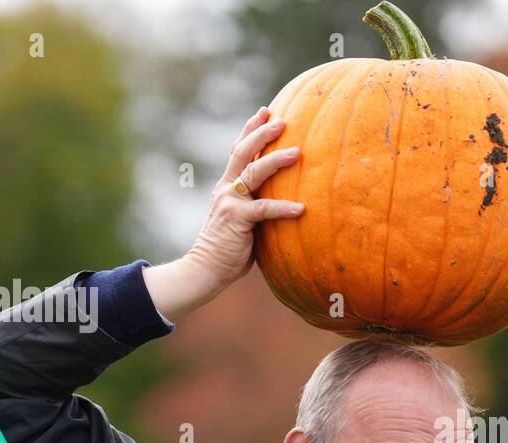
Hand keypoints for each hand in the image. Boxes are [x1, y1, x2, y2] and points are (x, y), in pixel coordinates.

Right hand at [185, 106, 304, 296]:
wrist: (206, 267)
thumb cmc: (229, 246)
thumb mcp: (243, 219)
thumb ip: (256, 204)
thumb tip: (284, 199)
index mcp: (227, 185)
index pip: (238, 150)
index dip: (250, 129)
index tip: (265, 111)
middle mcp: (226, 188)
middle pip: (244, 151)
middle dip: (262, 133)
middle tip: (282, 120)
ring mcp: (230, 201)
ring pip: (253, 172)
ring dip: (276, 161)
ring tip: (298, 153)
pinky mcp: (237, 219)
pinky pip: (264, 209)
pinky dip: (283, 208)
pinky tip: (302, 209)